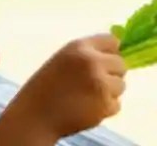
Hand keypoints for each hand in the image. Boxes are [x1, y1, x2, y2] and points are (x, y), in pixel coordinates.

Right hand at [9, 33, 126, 138]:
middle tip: (92, 84)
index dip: (110, 52)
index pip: (112, 41)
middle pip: (121, 64)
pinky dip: (105, 109)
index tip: (105, 61)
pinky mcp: (104, 105)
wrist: (34, 116)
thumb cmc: (46, 87)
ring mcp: (101, 84)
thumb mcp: (64, 59)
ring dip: (109, 93)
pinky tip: (87, 109)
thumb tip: (118, 50)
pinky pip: (117, 105)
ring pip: (121, 86)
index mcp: (80, 47)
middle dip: (111, 74)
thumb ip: (88, 54)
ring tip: (86, 97)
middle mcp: (93, 62)